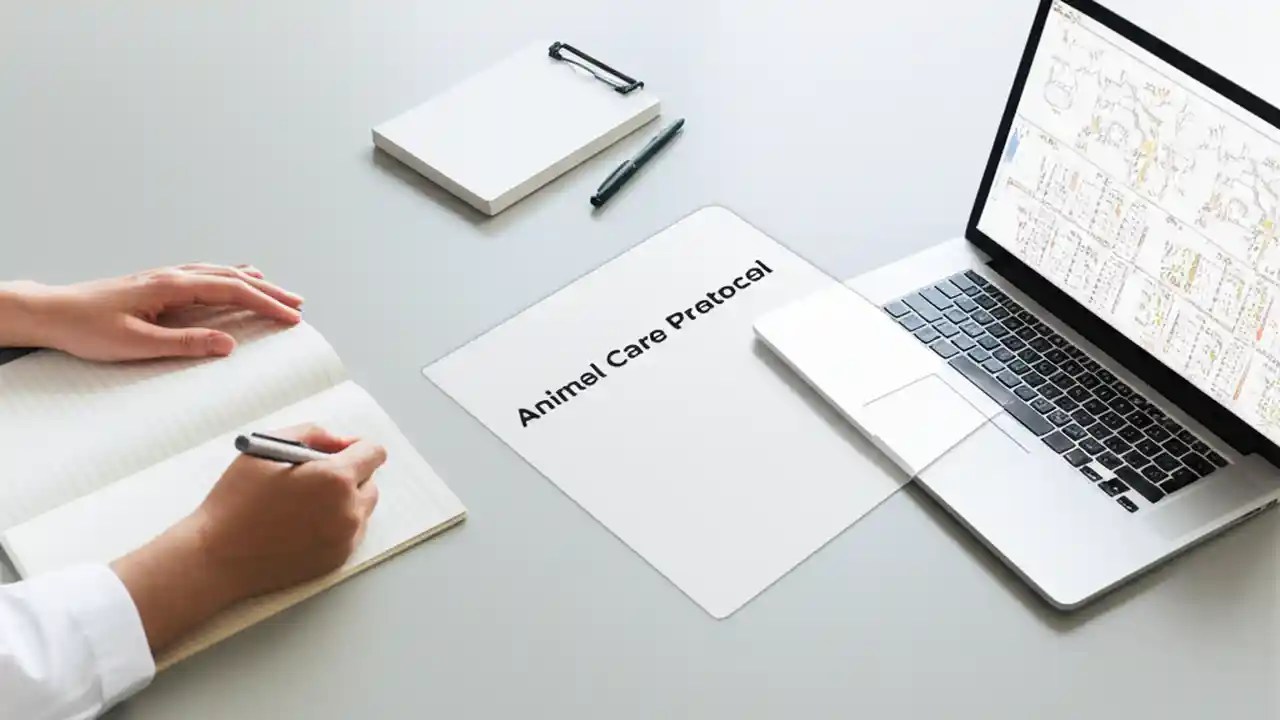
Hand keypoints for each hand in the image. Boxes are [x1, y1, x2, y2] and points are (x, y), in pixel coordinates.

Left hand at [0, 263, 302, 360]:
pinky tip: (236, 280)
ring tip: (278, 292)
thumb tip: (227, 344)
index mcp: (171, 286)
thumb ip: (184, 343)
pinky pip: (206, 275)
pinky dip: (231, 278)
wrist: (53, 313)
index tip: (291, 317)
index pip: (231, 292)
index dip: (266, 304)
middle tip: (298, 305)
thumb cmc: (87, 328)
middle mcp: (172, 276)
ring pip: (221, 273)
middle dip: (270, 292)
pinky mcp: (159, 284)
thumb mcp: (136, 344)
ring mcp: (166, 277)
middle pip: (233, 278)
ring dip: (254, 284)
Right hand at [111, 425, 385, 653]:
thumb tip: (343, 441)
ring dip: (344, 501)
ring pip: (362, 509)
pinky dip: (336, 526)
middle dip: (348, 475)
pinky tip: (302, 526)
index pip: (374, 453)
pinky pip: (351, 534)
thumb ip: (312, 434)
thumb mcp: (267, 448)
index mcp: (335, 479)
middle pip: (369, 482)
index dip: (356, 447)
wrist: (217, 557)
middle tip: (311, 480)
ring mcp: (345, 539)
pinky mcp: (337, 560)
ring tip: (304, 504)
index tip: (336, 452)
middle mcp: (349, 511)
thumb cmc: (236, 500)